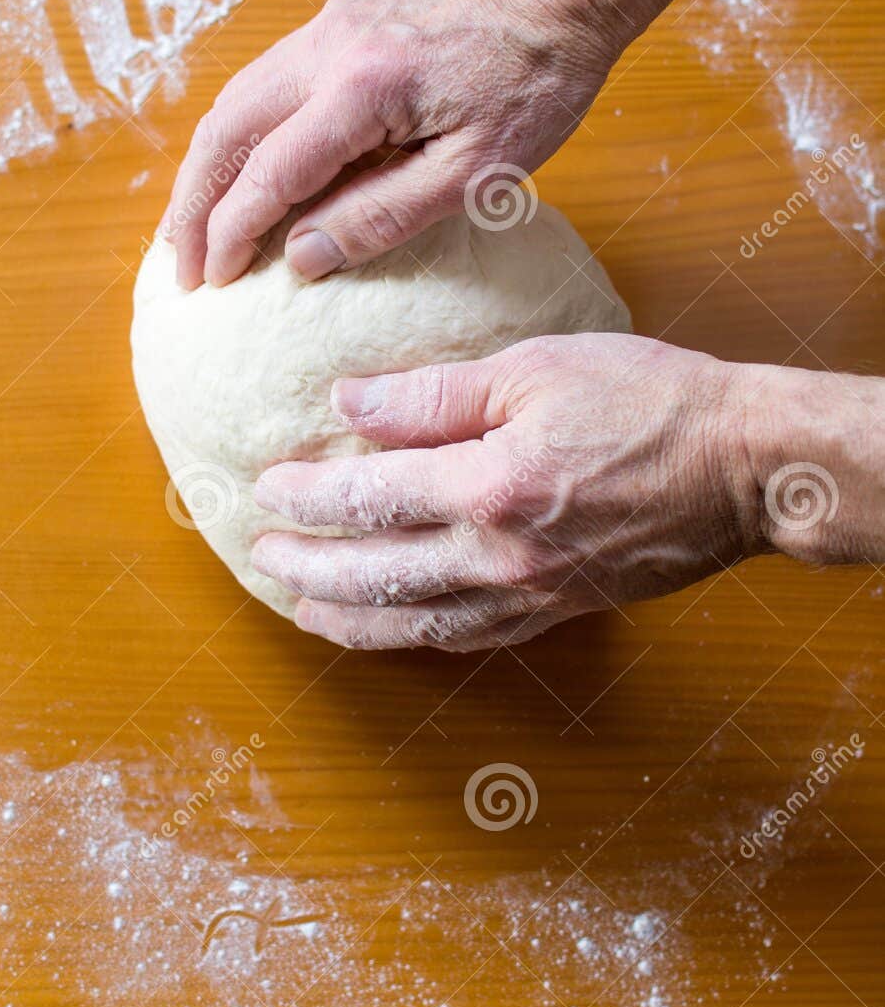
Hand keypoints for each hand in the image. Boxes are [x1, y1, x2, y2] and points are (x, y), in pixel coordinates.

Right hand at [163, 0, 627, 287]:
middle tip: (182, 267)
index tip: (213, 282)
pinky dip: (240, 133)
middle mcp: (327, 46)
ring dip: (208, 168)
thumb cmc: (539, 78)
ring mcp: (329, 24)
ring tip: (196, 226)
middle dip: (193, 206)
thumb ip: (383, 215)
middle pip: (226, 131)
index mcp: (362, 88)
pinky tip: (244, 169)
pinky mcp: (341, 17)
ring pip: (236, 100)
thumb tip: (301, 258)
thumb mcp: (476, 171)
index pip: (270, 174)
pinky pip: (266, 80)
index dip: (233, 234)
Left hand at [250, 334, 763, 650]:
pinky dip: (416, 636)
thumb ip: (435, 394)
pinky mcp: (558, 610)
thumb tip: (352, 403)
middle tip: (262, 556)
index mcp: (490, 487)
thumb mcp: (537, 369)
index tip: (265, 487)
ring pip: (415, 624)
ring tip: (303, 610)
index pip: (369, 498)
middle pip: (375, 576)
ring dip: (349, 620)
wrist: (743, 466)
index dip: (308, 496)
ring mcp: (530, 594)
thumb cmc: (649, 399)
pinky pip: (469, 637)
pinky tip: (394, 627)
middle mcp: (500, 556)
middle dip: (307, 569)